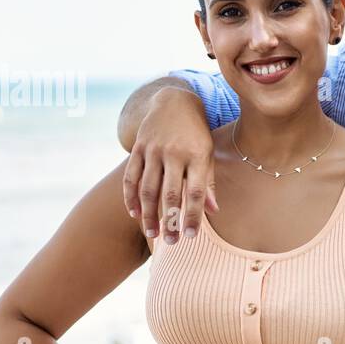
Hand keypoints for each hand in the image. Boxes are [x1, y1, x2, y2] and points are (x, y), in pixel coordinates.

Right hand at [123, 86, 218, 245]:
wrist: (174, 101)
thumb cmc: (196, 133)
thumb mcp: (208, 153)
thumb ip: (208, 182)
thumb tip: (213, 211)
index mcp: (197, 156)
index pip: (195, 192)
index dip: (193, 216)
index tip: (191, 236)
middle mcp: (174, 153)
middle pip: (170, 194)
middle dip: (170, 221)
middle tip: (171, 242)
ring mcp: (153, 150)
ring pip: (148, 188)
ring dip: (149, 214)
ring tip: (152, 234)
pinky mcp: (138, 148)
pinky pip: (131, 177)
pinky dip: (131, 197)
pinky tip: (134, 214)